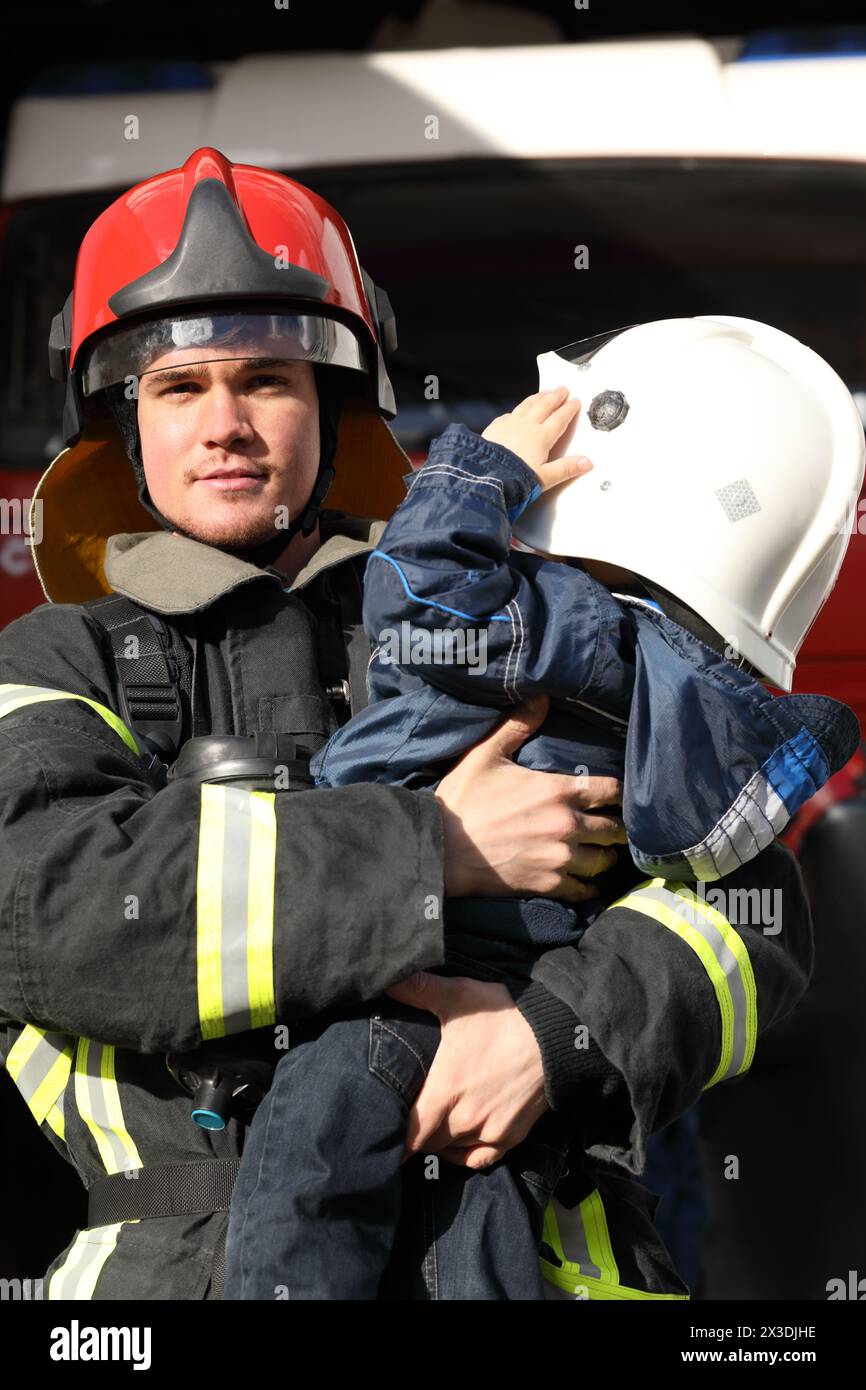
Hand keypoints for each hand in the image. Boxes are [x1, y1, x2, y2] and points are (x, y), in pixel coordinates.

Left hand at [385, 972, 547, 1167]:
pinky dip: (464, 1155)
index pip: (409, 1135)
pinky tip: (457, 1144)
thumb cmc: (504, 1016)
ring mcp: (490, 1132)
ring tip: (427, 1129)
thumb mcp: (458, 996)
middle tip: (398, 1126)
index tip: (379, 1132)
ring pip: (451, 1152)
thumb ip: (418, 989)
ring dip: (438, 1143)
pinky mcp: (511, 1136)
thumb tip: (385, 976)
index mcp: (446, 1091)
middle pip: (427, 1144)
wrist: (559, 1035)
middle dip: (412, 1138)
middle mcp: (465, 1120)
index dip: (392, 1137)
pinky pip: (480, 1159)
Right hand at [435, 692, 625, 902]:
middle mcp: (566, 825)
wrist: (442, 848)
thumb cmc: (463, 800)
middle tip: (614, 828)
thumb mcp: (486, 755)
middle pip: (614, 829)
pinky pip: (583, 890)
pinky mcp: (548, 884)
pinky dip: (587, 888)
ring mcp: (559, 858)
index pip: (611, 791)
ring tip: (600, 855)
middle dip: (617, 828)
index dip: (618, 793)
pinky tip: (585, 884)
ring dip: (603, 857)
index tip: (615, 797)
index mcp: (557, 791)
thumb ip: (517, 726)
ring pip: (602, 861)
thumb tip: (541, 696)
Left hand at [482, 385, 592, 490]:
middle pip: (544, 406)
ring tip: (543, 393)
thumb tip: (587, 463)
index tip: (575, 402)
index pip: (559, 419)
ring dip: (536, 398)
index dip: (568, 409)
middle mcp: (526, 426)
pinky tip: (515, 411)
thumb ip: (566, 469)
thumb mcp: (546, 478)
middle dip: (555, 397)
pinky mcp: (494, 429)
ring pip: (526, 405)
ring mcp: (508, 425)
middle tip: (562, 389)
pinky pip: (508, 414)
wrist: (485, 477)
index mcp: (541, 437)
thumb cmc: (514, 479)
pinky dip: (516, 410)